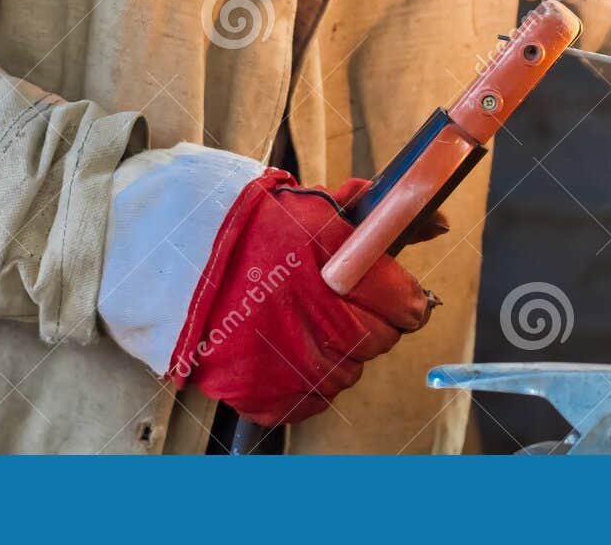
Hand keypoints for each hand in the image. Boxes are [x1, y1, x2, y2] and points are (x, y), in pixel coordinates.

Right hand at [169, 173, 442, 425]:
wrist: (173, 258)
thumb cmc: (252, 229)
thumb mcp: (316, 209)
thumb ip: (377, 217)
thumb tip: (438, 222)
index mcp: (325, 260)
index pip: (404, 302)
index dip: (404, 299)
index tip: (397, 295)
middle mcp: (308, 313)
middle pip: (378, 341)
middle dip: (373, 323)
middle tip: (346, 306)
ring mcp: (283, 360)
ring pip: (348, 372)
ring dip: (340, 352)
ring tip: (307, 323)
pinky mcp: (260, 395)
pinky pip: (312, 402)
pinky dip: (307, 382)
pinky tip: (288, 350)